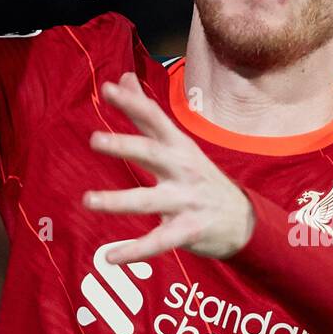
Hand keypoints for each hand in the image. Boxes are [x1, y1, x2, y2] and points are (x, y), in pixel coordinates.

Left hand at [83, 72, 256, 263]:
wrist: (244, 220)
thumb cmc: (200, 177)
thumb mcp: (178, 144)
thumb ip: (147, 114)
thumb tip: (123, 77)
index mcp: (179, 146)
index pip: (154, 118)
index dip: (132, 102)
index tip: (106, 88)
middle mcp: (183, 169)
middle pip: (151, 153)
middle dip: (124, 145)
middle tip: (94, 139)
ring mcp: (186, 200)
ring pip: (147, 200)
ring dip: (117, 200)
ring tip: (88, 200)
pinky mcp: (188, 231)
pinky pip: (158, 242)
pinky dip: (134, 250)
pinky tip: (109, 256)